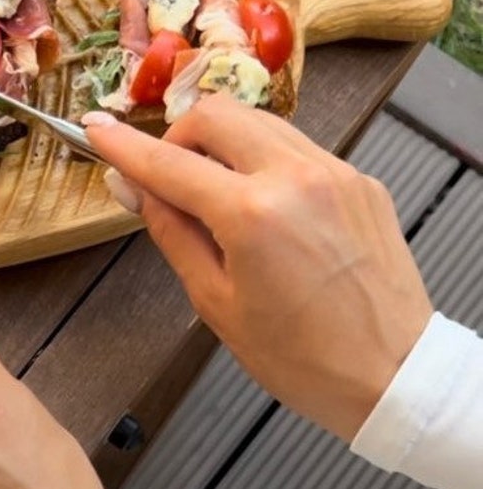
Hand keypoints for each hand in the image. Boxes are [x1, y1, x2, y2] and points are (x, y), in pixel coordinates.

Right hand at [83, 95, 432, 440]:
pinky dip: (263, 161)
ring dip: (222, 142)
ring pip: (258, 120)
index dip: (123, 145)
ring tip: (215, 193)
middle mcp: (295, 176)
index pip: (168, 163)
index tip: (94, 128)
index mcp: (251, 215)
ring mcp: (334, 171)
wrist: (394, 374)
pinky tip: (265, 207)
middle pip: (215, 114)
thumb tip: (130, 187)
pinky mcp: (359, 179)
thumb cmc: (298, 356)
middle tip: (169, 180)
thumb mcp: (215, 301)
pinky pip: (295, 146)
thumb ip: (171, 231)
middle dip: (178, 136)